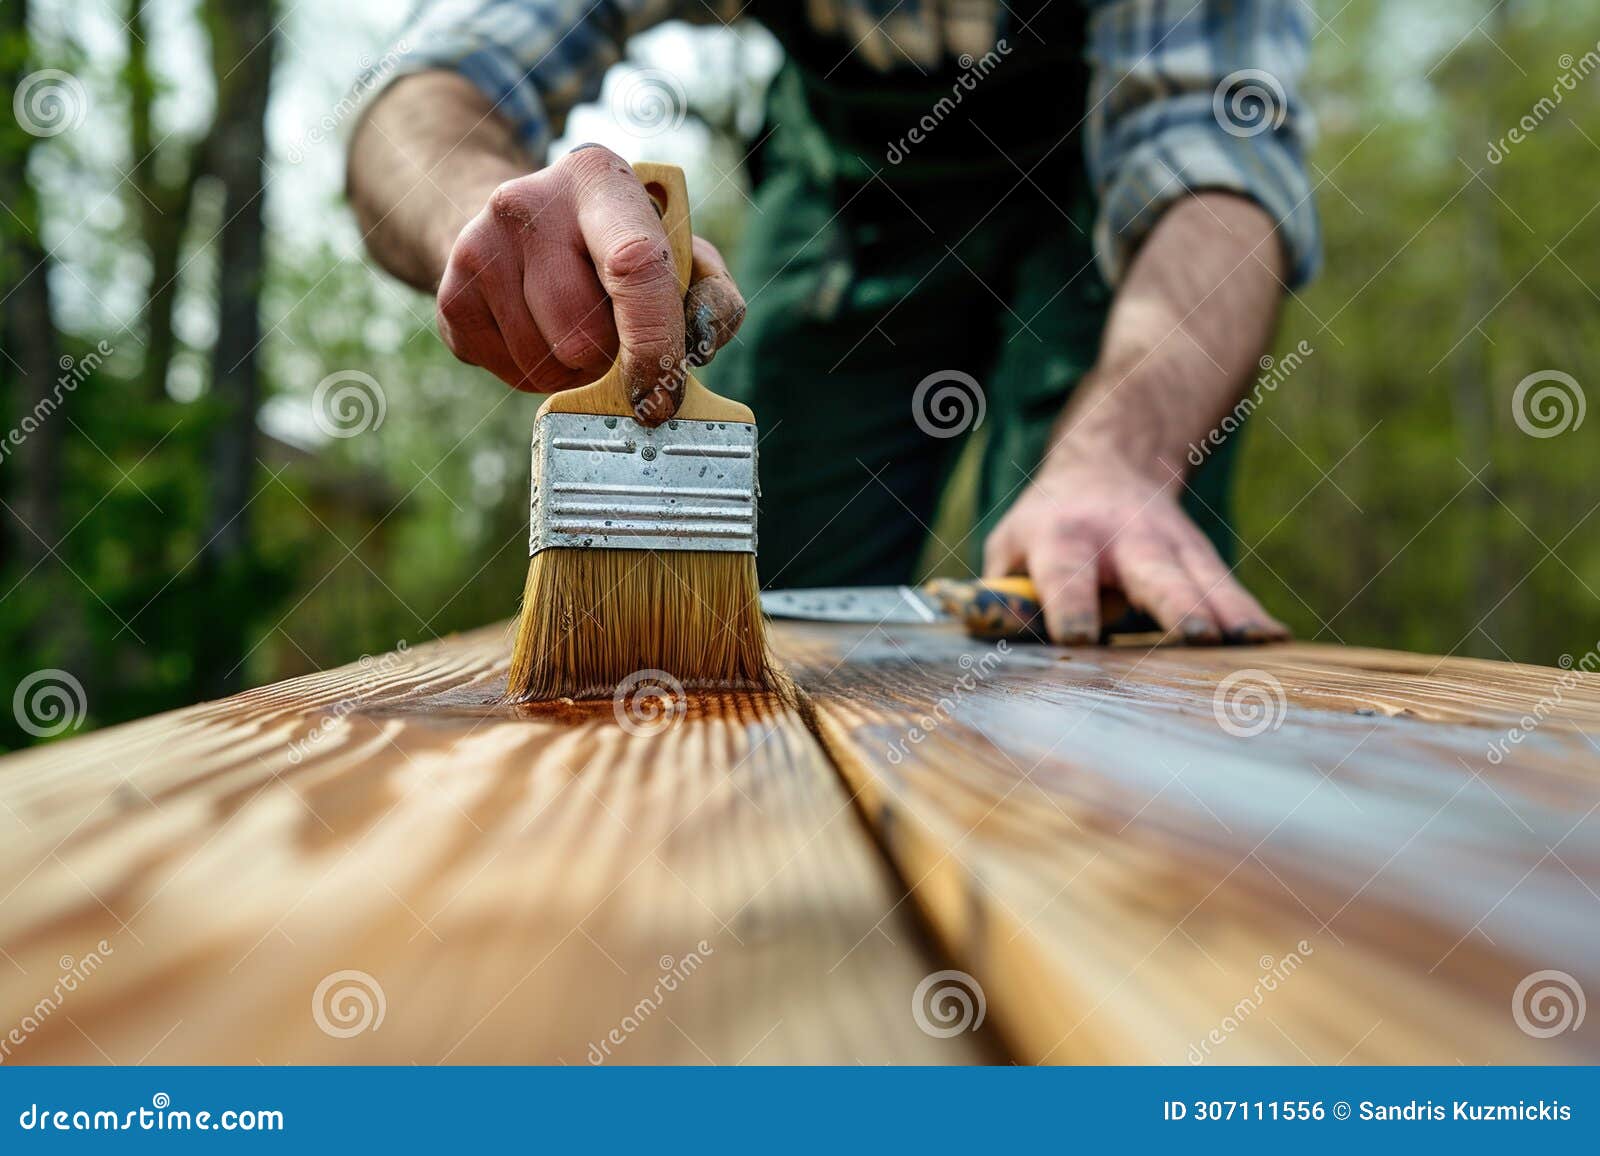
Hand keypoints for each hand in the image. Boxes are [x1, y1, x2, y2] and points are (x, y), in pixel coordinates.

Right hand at [434, 145, 744, 422]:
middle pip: (584, 336)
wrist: (515, 226)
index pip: (636, 267)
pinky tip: (538, 330)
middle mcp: (529, 202)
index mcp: (599, 180)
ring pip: (546, 363)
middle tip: (612, 333)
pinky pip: (510, 373)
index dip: (653, 344)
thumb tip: (701, 340)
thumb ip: (712, 296)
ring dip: (573, 369)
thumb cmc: (617, 247)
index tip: (659, 392)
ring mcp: (478, 247)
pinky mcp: (452, 295)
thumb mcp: (679, 253)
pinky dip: (536, 371)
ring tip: (574, 327)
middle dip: (609, 359)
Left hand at [983, 450, 1289, 644]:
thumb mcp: (1008, 548)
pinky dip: (1252, 614)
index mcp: (1062, 537)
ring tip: (1254, 644)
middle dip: (1176, 606)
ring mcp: (1170, 544)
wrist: (1108, 462)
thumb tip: (1002, 647)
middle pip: (1153, 574)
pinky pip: (1228, 588)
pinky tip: (1277, 641)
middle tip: (1196, 637)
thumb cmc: (1046, 528)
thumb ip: (1004, 599)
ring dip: (1229, 613)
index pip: (1066, 576)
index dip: (1071, 608)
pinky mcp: (1202, 556)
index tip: (1079, 641)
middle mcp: (1122, 538)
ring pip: (1204, 580)